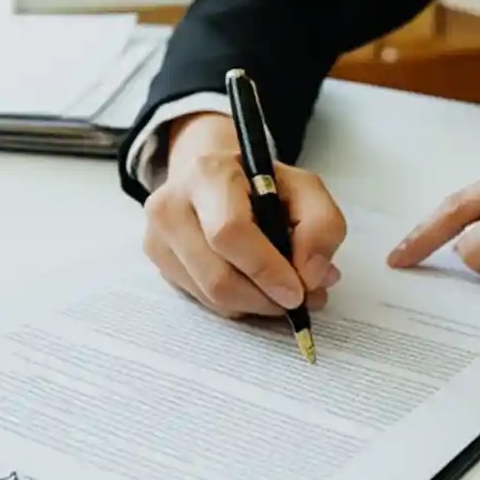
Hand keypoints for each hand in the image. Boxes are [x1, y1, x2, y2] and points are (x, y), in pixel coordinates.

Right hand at [142, 112, 346, 318]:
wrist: (211, 175)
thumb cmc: (260, 184)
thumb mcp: (305, 188)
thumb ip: (322, 226)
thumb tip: (309, 276)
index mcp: (207, 174)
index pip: (229, 233)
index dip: (266, 269)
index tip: (297, 292)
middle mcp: (170, 205)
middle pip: (217, 277)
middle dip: (264, 298)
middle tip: (297, 300)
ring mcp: (157, 237)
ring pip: (210, 296)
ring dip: (254, 305)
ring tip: (282, 292)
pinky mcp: (157, 262)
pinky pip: (202, 300)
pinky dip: (236, 303)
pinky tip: (253, 285)